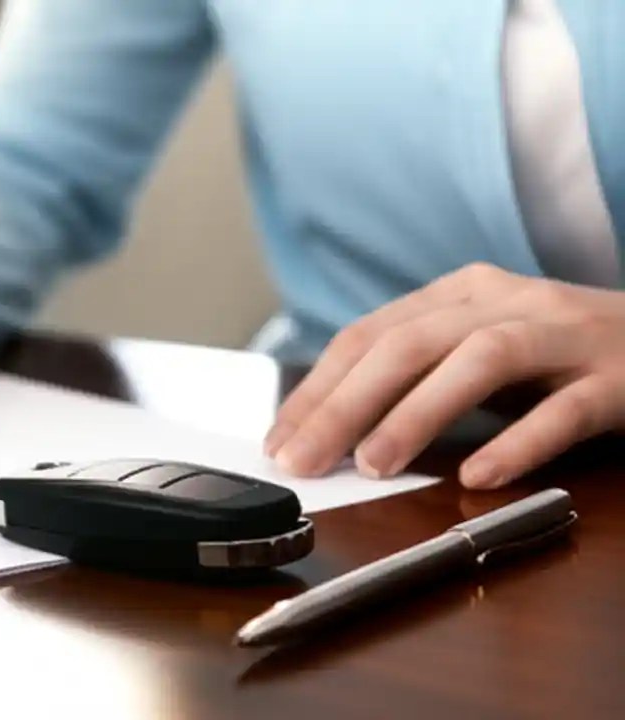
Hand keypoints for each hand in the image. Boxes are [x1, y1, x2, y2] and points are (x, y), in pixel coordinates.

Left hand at [264, 263, 624, 488]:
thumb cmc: (560, 356)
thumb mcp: (478, 354)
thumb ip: (416, 378)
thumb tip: (330, 428)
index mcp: (461, 295)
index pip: (369, 335)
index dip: (317, 389)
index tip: (279, 440)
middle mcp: (507, 303)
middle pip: (409, 344)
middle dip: (345, 404)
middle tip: (305, 459)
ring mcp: (566, 337)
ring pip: (480, 361)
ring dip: (418, 414)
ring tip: (374, 464)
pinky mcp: (619, 379)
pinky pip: (564, 409)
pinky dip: (518, 442)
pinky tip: (479, 476)